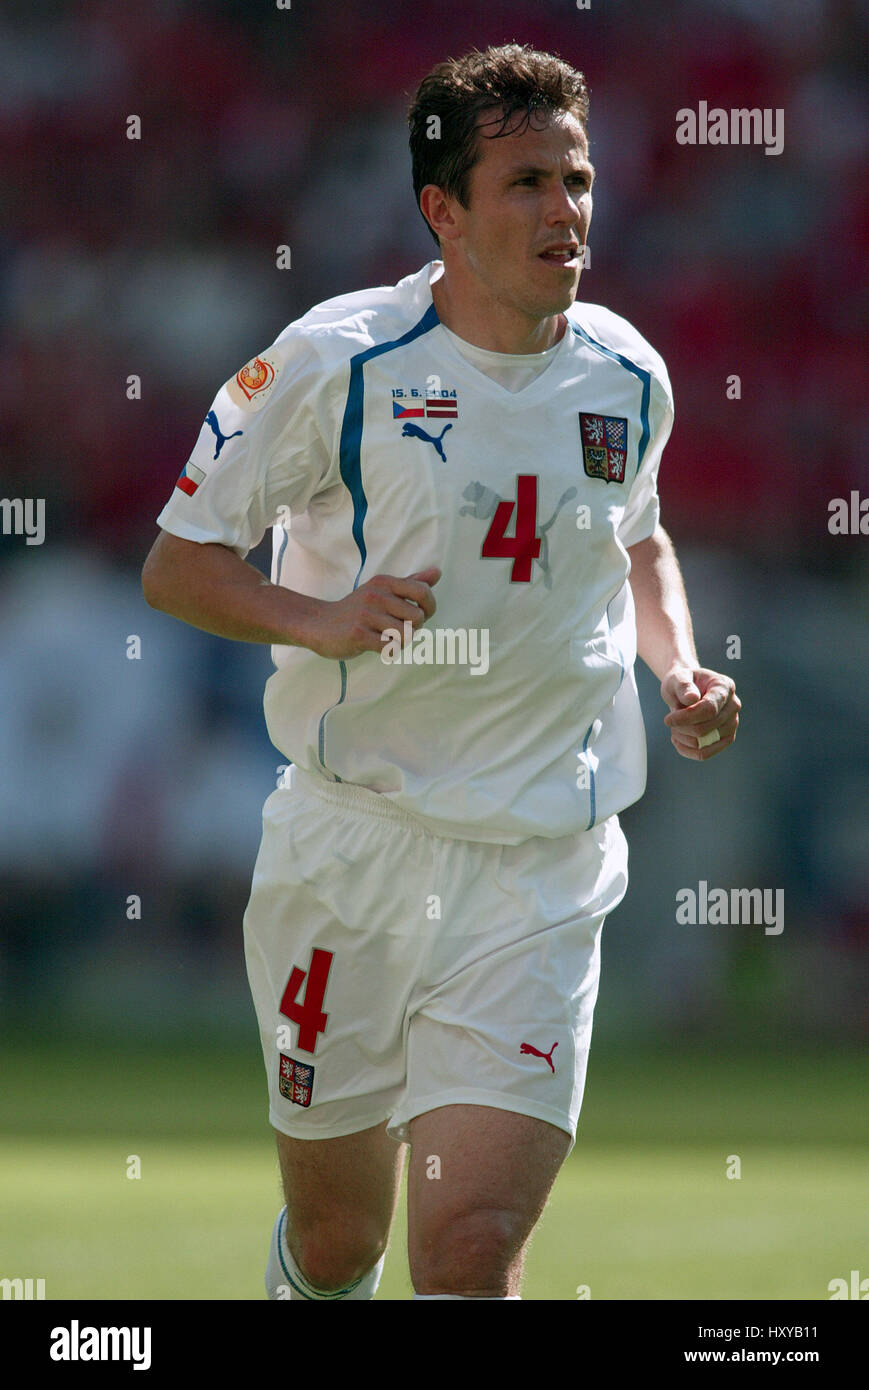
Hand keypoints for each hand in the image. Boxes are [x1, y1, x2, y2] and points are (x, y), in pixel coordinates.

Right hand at [306, 567, 440, 660]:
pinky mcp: (358, 634)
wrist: (319, 624)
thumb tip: (437, 572)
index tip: (420, 615)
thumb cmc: (357, 610)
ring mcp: (366, 614)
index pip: (423, 591)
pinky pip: (390, 648)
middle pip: (417, 618)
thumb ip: (411, 583)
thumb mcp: (382, 591)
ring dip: (400, 642)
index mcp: (385, 582)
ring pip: (406, 635)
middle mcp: (376, 595)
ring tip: (386, 638)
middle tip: (398, 630)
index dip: (429, 608)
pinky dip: (388, 651)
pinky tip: (377, 646)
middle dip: (413, 629)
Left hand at [662, 665, 739, 759]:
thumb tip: (692, 699)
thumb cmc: (683, 683)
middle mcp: (733, 705)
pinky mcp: (726, 738)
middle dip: (681, 727)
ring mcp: (732, 723)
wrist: (688, 690)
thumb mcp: (678, 678)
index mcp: (724, 687)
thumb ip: (683, 685)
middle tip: (669, 720)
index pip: (709, 709)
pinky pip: (704, 754)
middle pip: (705, 728)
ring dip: (682, 738)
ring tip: (674, 727)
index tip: (667, 719)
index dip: (686, 718)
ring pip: (704, 744)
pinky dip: (686, 750)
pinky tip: (677, 738)